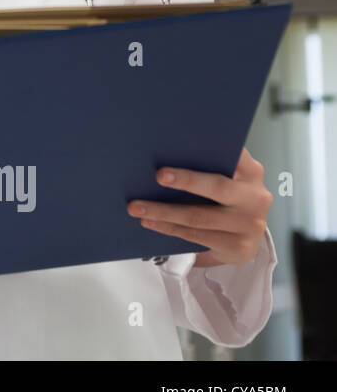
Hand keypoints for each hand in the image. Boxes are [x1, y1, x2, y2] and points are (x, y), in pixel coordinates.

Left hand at [127, 147, 271, 267]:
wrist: (243, 241)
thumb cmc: (225, 201)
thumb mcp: (224, 180)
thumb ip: (207, 166)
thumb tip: (163, 152)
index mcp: (251, 172)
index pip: (233, 155)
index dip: (210, 148)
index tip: (185, 143)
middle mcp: (255, 197)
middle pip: (217, 187)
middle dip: (186, 180)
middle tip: (159, 175)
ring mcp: (250, 224)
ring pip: (199, 216)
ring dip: (163, 211)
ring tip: (137, 207)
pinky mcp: (238, 247)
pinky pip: (195, 236)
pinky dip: (168, 228)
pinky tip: (149, 222)